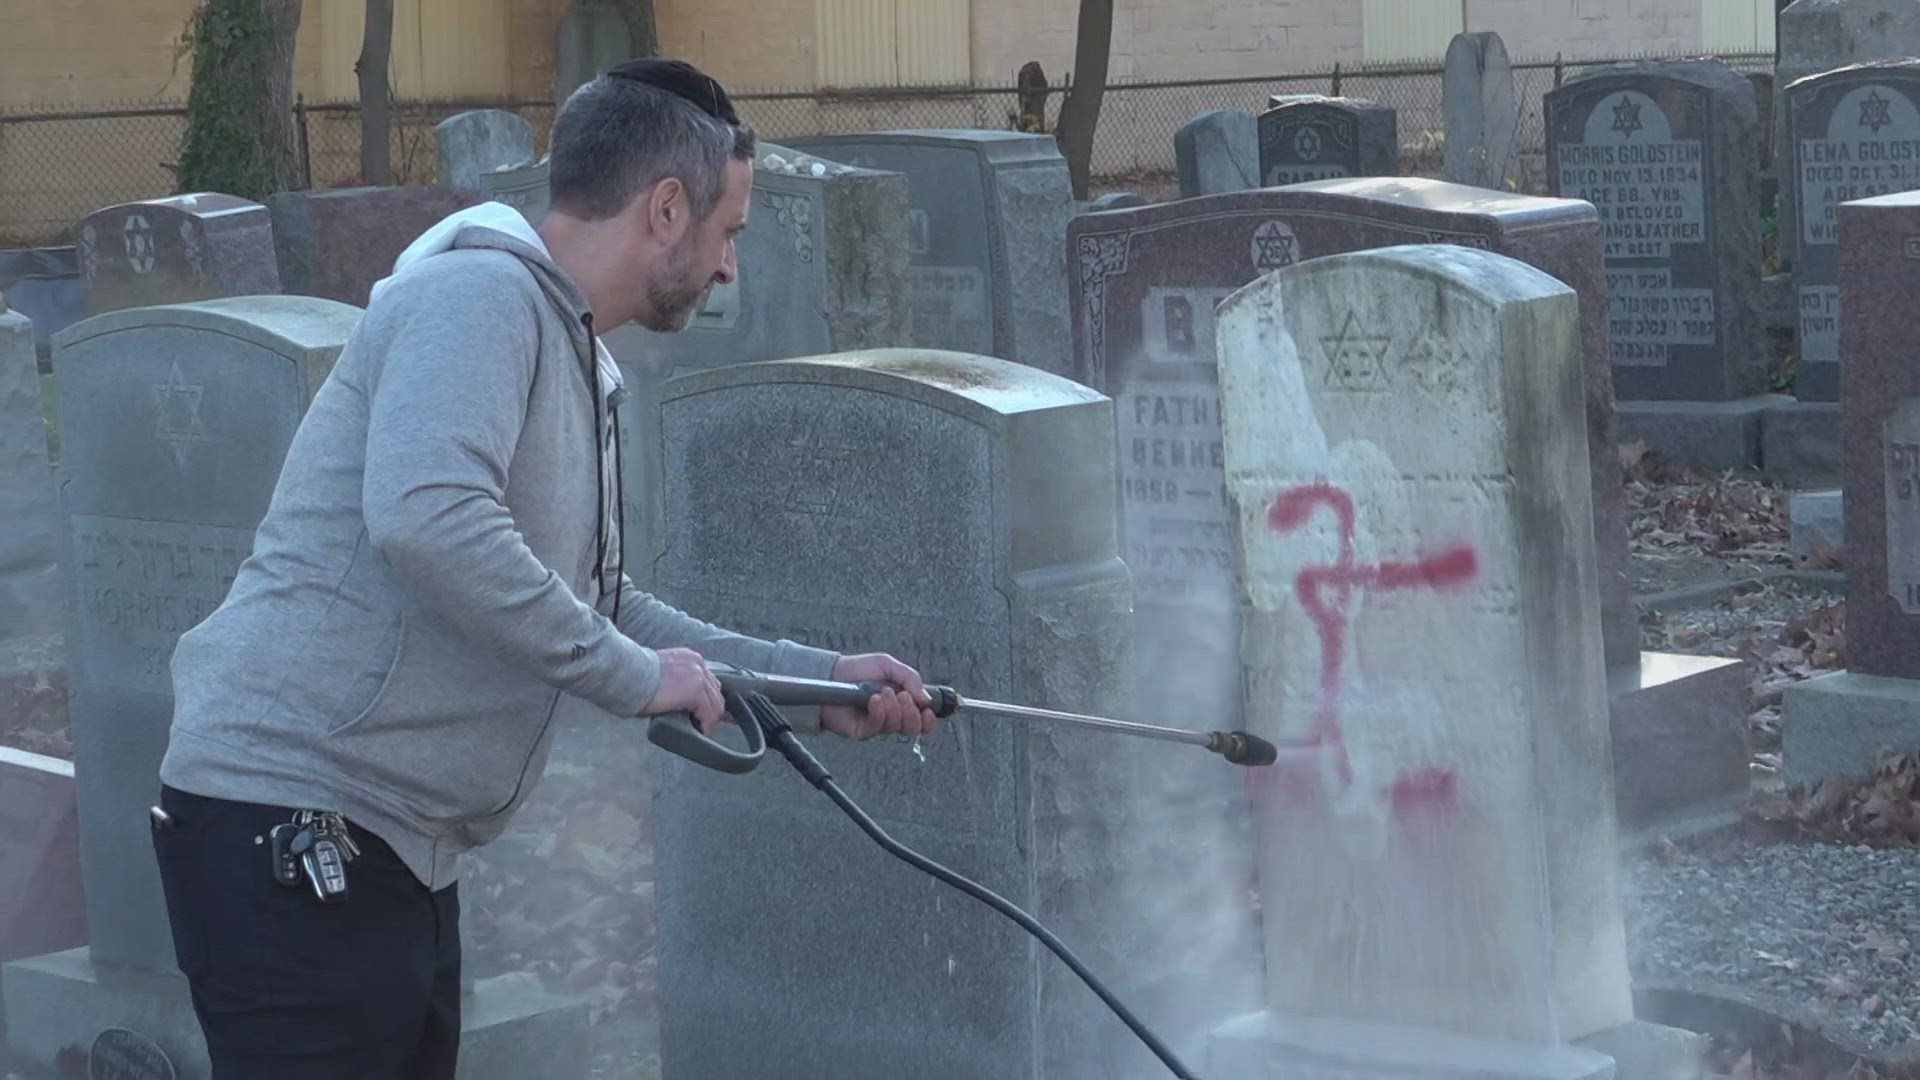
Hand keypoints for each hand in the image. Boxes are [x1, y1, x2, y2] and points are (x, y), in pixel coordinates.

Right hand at [639, 647, 725, 732]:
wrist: (626, 674)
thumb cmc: (633, 676)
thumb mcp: (660, 671)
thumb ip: (676, 679)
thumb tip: (679, 697)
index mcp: (689, 657)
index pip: (709, 680)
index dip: (708, 699)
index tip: (703, 711)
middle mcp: (698, 664)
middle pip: (716, 692)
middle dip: (712, 709)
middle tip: (703, 723)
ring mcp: (699, 678)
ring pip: (716, 705)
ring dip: (710, 719)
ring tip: (700, 728)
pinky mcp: (695, 693)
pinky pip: (710, 714)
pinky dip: (706, 725)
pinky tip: (699, 730)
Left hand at [821, 653, 937, 740]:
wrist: (832, 673)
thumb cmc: (859, 669)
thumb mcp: (888, 665)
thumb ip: (910, 678)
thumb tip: (926, 699)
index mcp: (901, 703)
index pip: (921, 720)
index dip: (928, 720)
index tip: (928, 710)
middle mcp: (891, 716)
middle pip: (913, 728)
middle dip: (912, 712)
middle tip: (902, 695)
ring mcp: (877, 725)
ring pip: (897, 727)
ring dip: (894, 709)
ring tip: (882, 692)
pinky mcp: (862, 731)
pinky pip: (878, 727)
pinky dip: (879, 712)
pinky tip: (873, 700)